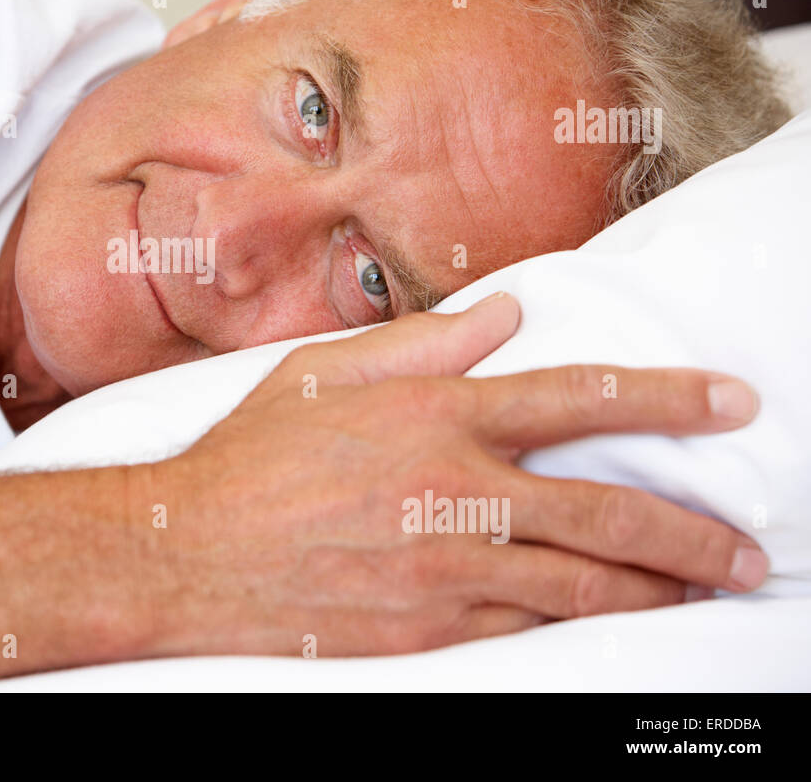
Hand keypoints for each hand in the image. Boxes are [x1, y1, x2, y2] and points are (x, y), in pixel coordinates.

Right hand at [145, 292, 767, 656]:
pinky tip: (612, 613)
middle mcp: (455, 489)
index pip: (576, 398)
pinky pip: (528, 624)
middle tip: (745, 544)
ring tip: (703, 583)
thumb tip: (505, 311)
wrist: (191, 554)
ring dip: (658, 583)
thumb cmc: (252, 457)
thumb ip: (425, 339)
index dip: (667, 399)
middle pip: (608, 510)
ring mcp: (446, 565)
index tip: (729, 403)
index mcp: (435, 415)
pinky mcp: (430, 625)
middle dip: (693, 528)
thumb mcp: (326, 372)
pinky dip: (582, 618)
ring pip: (584, 580)